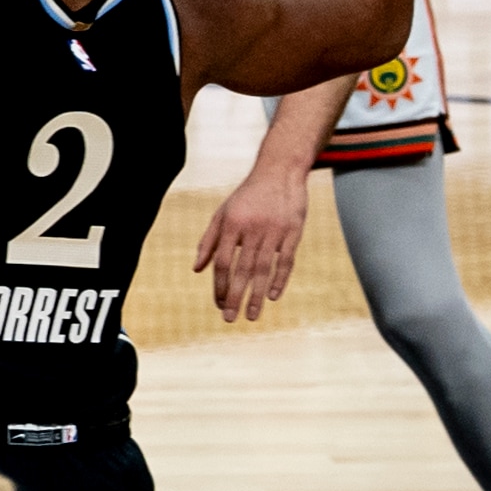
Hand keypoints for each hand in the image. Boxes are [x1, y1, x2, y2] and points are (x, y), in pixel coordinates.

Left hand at [191, 159, 308, 322]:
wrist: (279, 171)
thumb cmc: (247, 197)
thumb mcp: (223, 214)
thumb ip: (209, 241)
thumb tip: (196, 269)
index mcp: (232, 224)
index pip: (223, 261)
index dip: (220, 285)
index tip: (218, 304)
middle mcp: (252, 228)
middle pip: (242, 269)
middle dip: (234, 296)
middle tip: (229, 318)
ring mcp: (274, 230)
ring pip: (264, 268)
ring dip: (256, 295)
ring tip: (251, 316)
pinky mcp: (294, 231)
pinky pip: (287, 260)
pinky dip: (280, 279)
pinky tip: (272, 297)